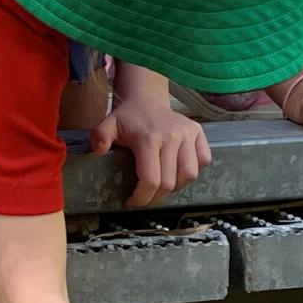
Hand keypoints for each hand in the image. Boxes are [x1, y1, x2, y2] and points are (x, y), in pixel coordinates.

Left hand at [91, 96, 211, 207]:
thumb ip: (100, 136)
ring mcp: (188, 134)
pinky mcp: (198, 133)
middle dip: (155, 198)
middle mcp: (172, 136)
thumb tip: (98, 151)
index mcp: (149, 138)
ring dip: (176, 187)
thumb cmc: (127, 118)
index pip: (151, 179)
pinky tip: (178, 172)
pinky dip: (193, 171)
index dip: (142, 198)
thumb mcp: (108, 124)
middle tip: (144, 199)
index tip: (132, 203)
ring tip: (162, 187)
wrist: (146, 99)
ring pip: (190, 175)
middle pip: (170, 182)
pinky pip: (204, 160)